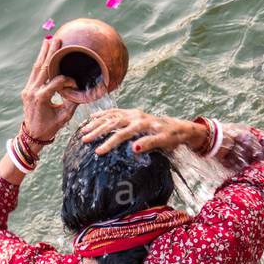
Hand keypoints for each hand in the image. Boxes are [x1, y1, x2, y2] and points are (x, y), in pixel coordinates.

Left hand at [20, 37, 77, 143]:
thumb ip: (72, 103)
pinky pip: (34, 73)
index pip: (57, 82)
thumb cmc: (49, 128)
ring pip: (36, 68)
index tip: (76, 84)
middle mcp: (33, 91)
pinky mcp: (27, 89)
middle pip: (43, 68)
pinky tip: (43, 53)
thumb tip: (81, 91)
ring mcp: (28, 89)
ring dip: (43, 53)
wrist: (32, 135)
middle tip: (57, 40)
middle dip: (51, 53)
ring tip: (48, 41)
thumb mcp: (64, 117)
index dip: (68, 81)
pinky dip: (39, 63)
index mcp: (42, 98)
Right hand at [80, 109, 204, 155]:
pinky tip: (93, 117)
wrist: (180, 128)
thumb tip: (134, 149)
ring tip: (83, 130)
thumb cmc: (173, 137)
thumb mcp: (165, 142)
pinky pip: (114, 112)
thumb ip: (150, 143)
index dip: (109, 142)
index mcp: (142, 123)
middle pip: (112, 122)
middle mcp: (136, 115)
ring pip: (111, 115)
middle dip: (97, 131)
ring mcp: (133, 113)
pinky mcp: (132, 113)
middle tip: (84, 140)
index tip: (98, 151)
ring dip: (97, 122)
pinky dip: (103, 114)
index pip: (121, 133)